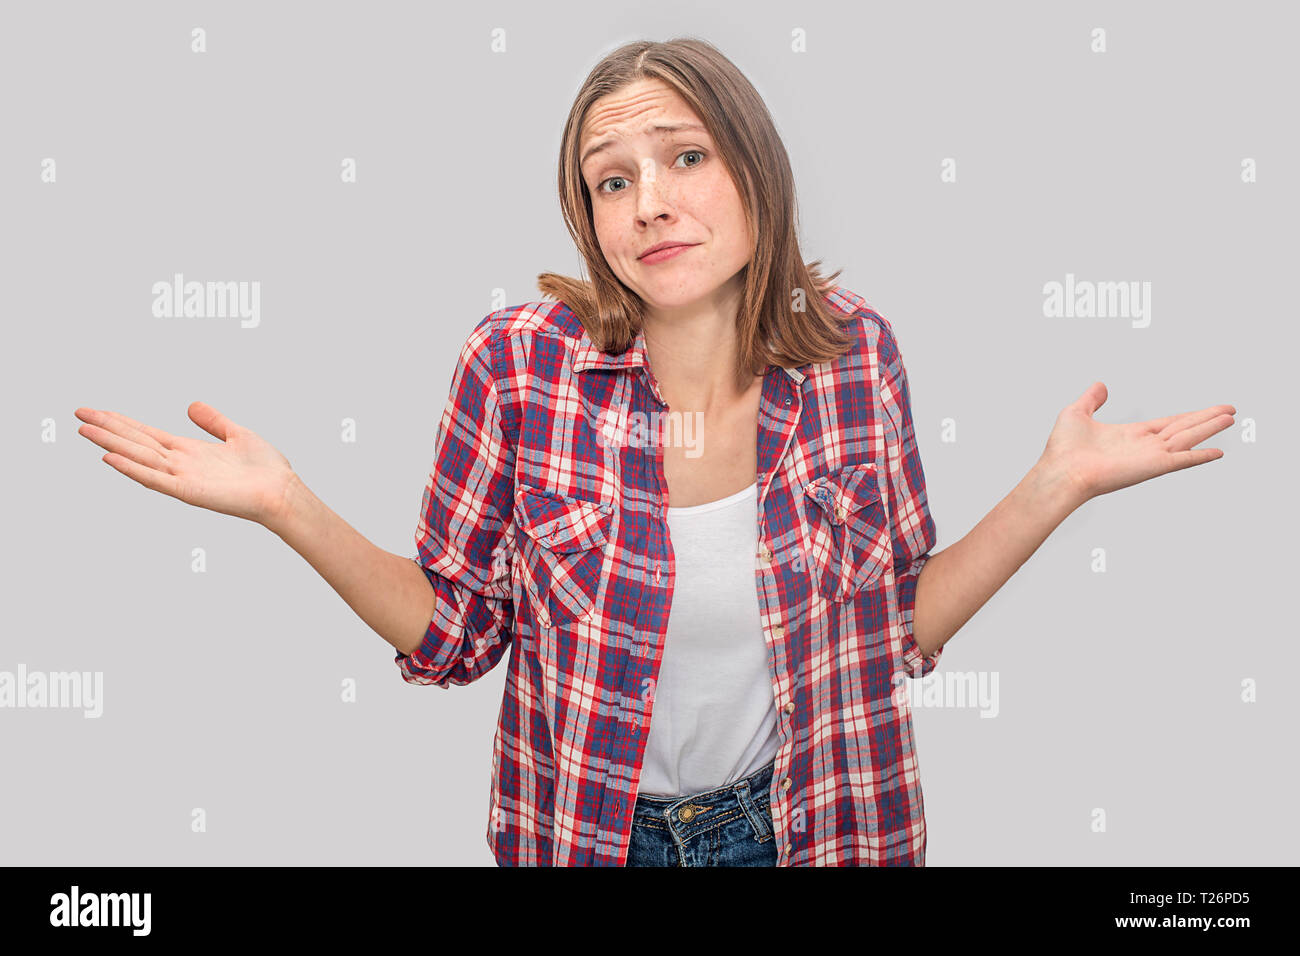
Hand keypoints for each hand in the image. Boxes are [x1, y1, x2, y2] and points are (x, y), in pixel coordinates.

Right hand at [75, 401, 296, 527]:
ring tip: (85, 430)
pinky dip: (132, 469)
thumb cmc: (266, 469)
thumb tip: (191, 405)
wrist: (282, 492)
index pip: (147, 434)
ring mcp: (181, 478)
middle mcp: (180, 464)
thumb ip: (213, 421)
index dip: (122, 422)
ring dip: (111, 444)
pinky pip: (154, 479)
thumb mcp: (237, 434)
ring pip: (138, 457)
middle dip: (107, 429)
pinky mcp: (188, 491)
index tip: (97, 412)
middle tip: (78, 414)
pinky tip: (110, 458)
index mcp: (189, 451)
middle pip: (135, 442)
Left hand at [1037, 382, 1234, 504]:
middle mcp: (1144, 446)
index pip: (1167, 423)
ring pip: (1188, 438)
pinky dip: (1200, 456)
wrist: (1061, 471)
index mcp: (1130, 435)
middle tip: (1230, 411)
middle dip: (1207, 419)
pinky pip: (1182, 459)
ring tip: (1231, 417)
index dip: (1189, 416)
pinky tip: (1219, 452)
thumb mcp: (1077, 412)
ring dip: (1210, 427)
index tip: (1207, 410)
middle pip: (1184, 428)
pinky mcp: (1152, 466)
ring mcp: (1150, 456)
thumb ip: (1092, 399)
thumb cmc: (1063, 449)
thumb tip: (1101, 385)